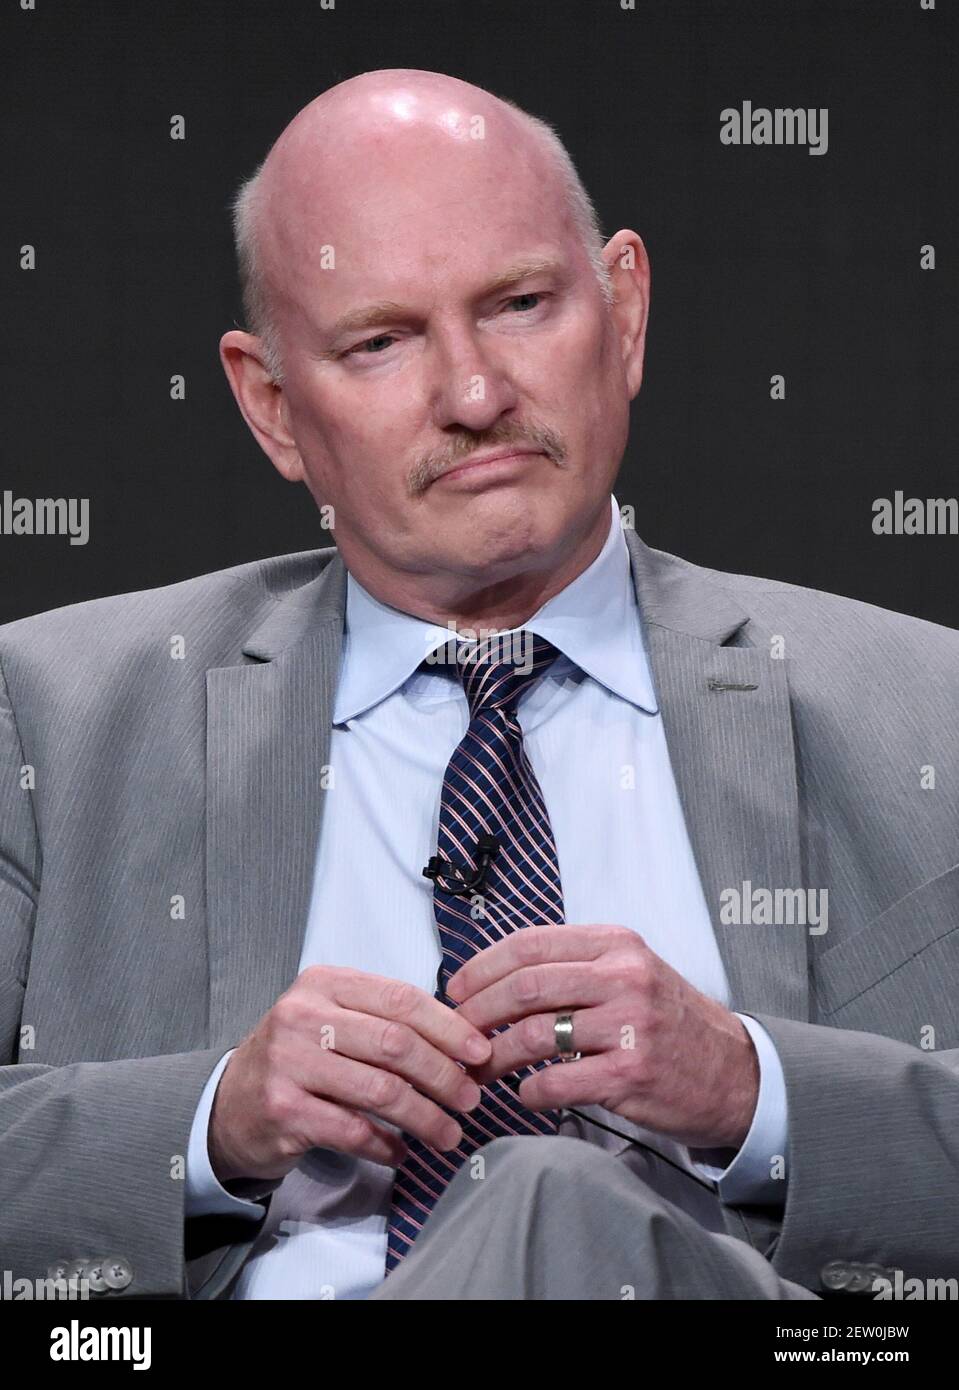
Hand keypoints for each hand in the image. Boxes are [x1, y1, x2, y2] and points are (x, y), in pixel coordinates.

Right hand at [209, 965, 491, 1182]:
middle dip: (443, 1074)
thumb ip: (385, 1020)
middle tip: (470, 1098)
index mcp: (324, 984)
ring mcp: (289, 1063)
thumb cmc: (297, 1057)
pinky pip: (353, 1130)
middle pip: (395, 1043)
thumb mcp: (332, 1018)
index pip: (401, 999)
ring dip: (425, 1116)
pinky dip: (386, 1145)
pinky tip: (401, 1153)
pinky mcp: (283, 1111)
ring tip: (448, 1133)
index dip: (448, 1027)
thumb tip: (461, 1040)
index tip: (480, 1051)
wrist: (229, 1102)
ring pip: (380, 1090)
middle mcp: (303, 1016)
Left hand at [446, 925, 759, 1149]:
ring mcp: (629, 1026)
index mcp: (616, 945)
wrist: (734, 1072)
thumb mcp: (631, 973)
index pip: (530, 944)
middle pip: (524, 986)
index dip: (482, 966)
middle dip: (478, 1011)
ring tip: (480, 1069)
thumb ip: (576, 966)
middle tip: (459, 1032)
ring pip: (534, 1034)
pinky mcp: (631, 1073)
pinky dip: (528, 1091)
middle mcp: (623, 977)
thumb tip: (497, 976)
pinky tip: (524, 1093)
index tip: (457, 988)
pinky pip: (556, 1081)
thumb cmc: (670, 1022)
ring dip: (494, 1056)